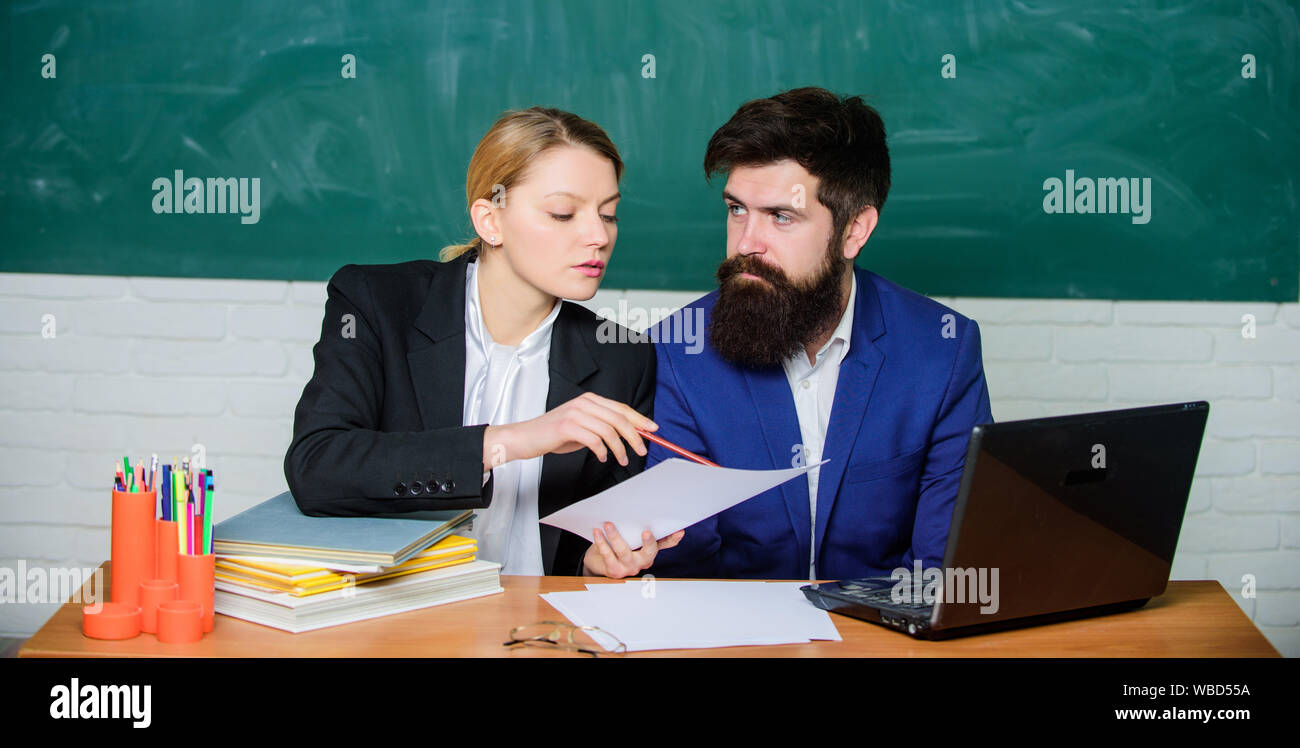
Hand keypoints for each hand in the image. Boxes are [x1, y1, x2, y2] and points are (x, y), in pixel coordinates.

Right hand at [483, 392, 655, 469]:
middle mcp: (584, 403)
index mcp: (589, 400)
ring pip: (609, 431)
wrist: (525, 437)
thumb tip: (628, 435)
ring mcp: (575, 413)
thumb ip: (602, 427)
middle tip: (641, 451)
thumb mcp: (581, 427)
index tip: (653, 430)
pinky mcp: (567, 426)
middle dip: (635, 436)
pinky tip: (602, 457)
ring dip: (620, 449)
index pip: (621, 408)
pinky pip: (595, 440)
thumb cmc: (553, 435)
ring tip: (621, 459)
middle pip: (619, 419)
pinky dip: (603, 451)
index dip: (639, 419)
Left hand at [582, 522, 684, 578]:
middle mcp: (643, 561)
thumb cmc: (618, 545)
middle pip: (649, 552)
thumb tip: (647, 510)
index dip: (673, 538)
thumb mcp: (631, 536)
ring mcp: (629, 568)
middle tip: (646, 531)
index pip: (665, 544)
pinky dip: (602, 543)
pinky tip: (597, 532)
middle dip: (649, 542)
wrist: (599, 562)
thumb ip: (639, 527)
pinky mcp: (614, 571)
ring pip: (624, 552)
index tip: (679, 531)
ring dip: (616, 536)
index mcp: (650, 551)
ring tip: (608, 524)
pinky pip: (608, 555)